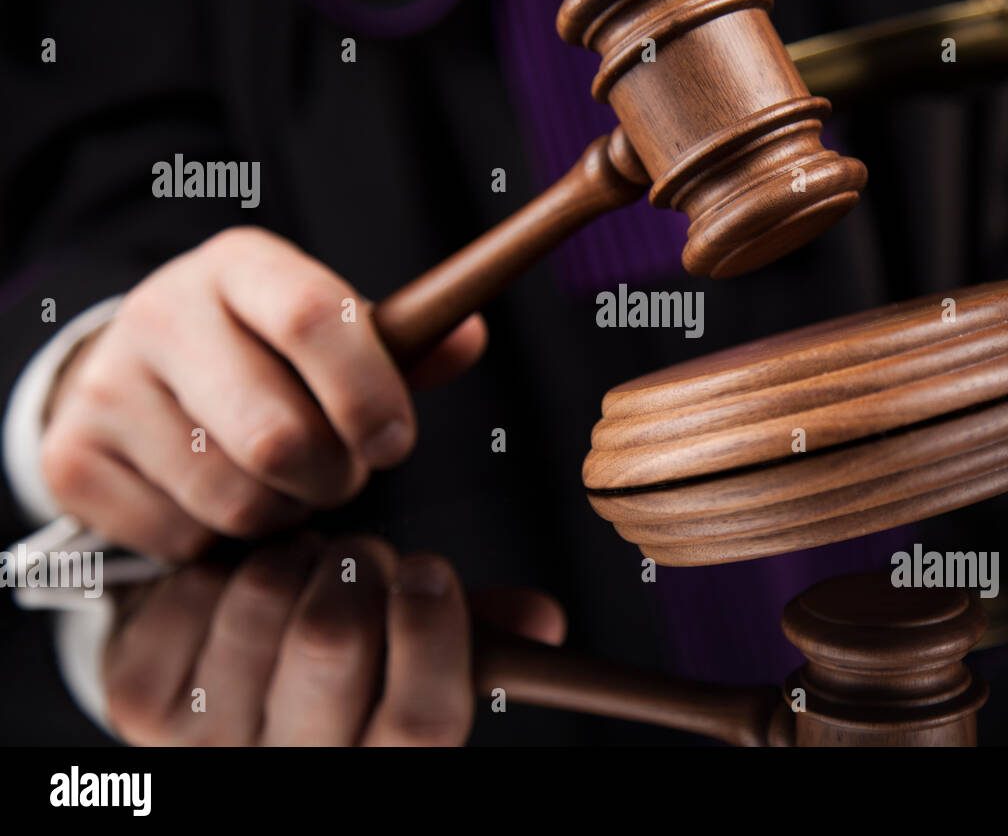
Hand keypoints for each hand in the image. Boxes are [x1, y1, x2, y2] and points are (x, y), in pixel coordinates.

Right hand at [39, 226, 487, 559]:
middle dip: (332, 475)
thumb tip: (468, 336)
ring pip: (234, 499)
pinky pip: (181, 539)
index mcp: (243, 266)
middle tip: (340, 470)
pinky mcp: (73, 457)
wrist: (141, 369)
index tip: (396, 442)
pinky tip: (216, 495)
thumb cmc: (266, 353)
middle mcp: (163, 312)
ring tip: (280, 480)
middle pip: (277, 435)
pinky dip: (218, 538)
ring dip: (282, 510)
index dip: (368, 393)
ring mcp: (108, 385)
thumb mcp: (334, 330)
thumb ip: (404, 342)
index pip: (312, 319)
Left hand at [102, 534, 565, 745]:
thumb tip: (544, 620)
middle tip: (363, 557)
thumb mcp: (406, 658)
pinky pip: (198, 590)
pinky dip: (228, 566)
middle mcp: (287, 772)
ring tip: (302, 566)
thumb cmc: (333, 666)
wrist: (209, 688)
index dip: (432, 634)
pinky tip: (238, 587)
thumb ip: (472, 634)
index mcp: (371, 767)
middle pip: (333, 645)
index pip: (421, 721)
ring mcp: (202, 744)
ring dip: (295, 558)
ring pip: (262, 602)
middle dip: (358, 572)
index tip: (429, 570)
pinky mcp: (141, 702)